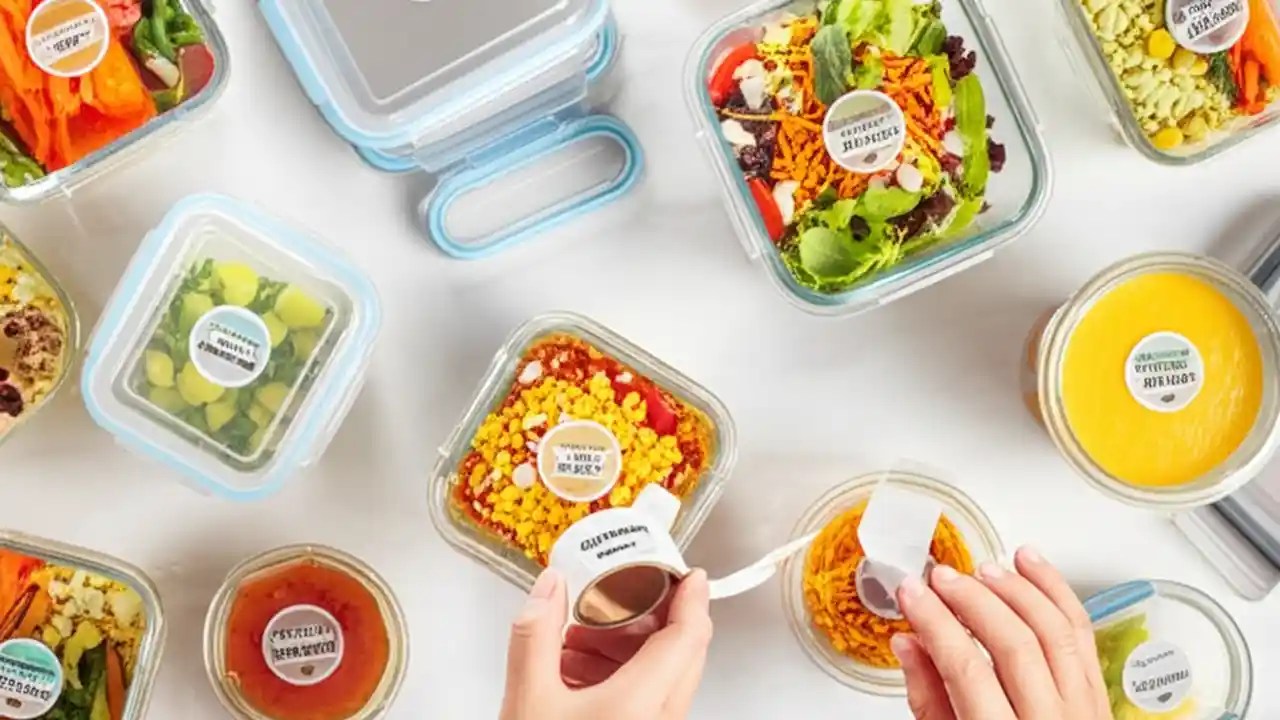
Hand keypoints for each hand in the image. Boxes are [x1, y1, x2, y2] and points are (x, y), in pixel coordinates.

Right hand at [500, 568, 712, 719]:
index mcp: (641, 704)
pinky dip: (622, 679)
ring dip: (629, 651)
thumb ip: (537, 633)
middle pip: (682, 656)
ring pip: (665, 681)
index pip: (689, 637)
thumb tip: (550, 588)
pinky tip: (577, 676)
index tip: (687, 574)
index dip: (692, 599)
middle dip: (650, 620)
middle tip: (621, 597)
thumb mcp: (526, 697)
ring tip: (578, 642)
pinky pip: (649, 703)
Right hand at [892, 546, 1110, 719]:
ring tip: (982, 568)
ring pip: (1056, 633)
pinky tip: (1032, 567)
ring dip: (1017, 590)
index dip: (935, 623)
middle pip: (1015, 645)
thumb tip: (909, 642)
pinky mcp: (1100, 699)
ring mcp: (1084, 712)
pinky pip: (1082, 636)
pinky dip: (1058, 593)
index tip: (911, 593)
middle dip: (972, 600)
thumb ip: (929, 700)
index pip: (968, 671)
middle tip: (940, 576)